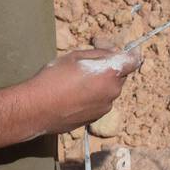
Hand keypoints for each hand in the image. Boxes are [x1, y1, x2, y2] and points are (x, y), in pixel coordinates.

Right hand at [23, 47, 142, 134]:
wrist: (36, 109)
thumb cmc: (53, 78)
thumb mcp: (75, 56)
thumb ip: (99, 53)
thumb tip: (113, 54)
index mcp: (110, 73)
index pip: (133, 61)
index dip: (131, 54)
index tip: (125, 50)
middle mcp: (112, 92)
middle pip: (119, 76)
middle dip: (109, 68)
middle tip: (87, 62)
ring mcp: (105, 108)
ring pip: (108, 90)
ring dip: (99, 83)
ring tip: (75, 80)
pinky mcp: (95, 119)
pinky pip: (99, 102)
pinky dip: (91, 97)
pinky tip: (72, 94)